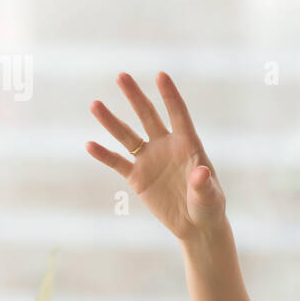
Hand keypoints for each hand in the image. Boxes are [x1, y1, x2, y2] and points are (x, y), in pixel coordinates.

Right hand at [85, 72, 225, 241]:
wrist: (195, 225)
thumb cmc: (208, 207)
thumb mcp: (209, 197)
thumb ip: (203, 184)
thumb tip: (201, 172)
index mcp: (188, 144)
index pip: (178, 115)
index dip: (170, 95)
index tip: (161, 75)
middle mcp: (166, 146)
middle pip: (148, 116)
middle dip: (135, 96)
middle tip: (121, 76)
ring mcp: (149, 160)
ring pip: (127, 135)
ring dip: (111, 121)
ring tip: (95, 104)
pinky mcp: (137, 177)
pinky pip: (117, 162)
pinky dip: (104, 155)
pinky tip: (90, 145)